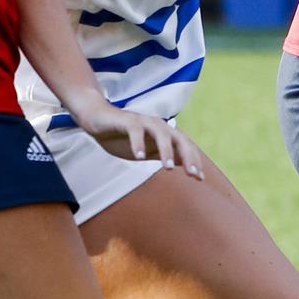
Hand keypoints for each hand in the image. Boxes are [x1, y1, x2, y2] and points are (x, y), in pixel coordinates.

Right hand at [70, 100, 203, 178]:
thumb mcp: (149, 150)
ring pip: (161, 133)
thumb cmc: (125, 136)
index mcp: (166, 133)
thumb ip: (167, 155)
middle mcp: (159, 125)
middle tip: (192, 174)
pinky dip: (138, 143)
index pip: (185, 146)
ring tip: (168, 168)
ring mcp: (144, 121)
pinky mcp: (127, 120)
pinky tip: (139, 157)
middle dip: (188, 156)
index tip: (200, 179)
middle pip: (179, 139)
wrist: (98, 119)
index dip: (194, 161)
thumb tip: (188, 165)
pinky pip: (136, 130)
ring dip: (166, 150)